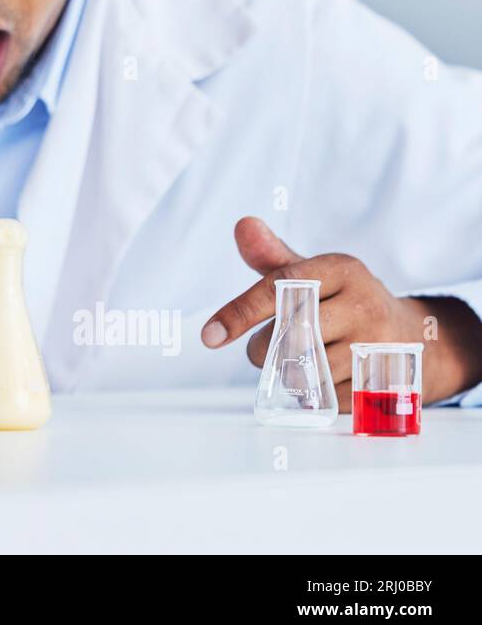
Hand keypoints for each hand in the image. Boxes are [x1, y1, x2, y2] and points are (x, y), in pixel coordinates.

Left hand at [202, 217, 481, 408]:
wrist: (416, 336)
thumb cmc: (345, 301)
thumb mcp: (314, 273)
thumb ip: (272, 256)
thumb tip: (243, 225)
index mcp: (342, 269)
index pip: (281, 288)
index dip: (240, 312)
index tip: (208, 336)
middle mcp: (364, 304)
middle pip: (289, 334)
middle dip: (262, 348)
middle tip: (267, 348)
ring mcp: (378, 346)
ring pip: (305, 371)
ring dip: (285, 373)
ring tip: (297, 361)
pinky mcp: (382, 384)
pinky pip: (326, 398)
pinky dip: (312, 393)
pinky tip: (324, 377)